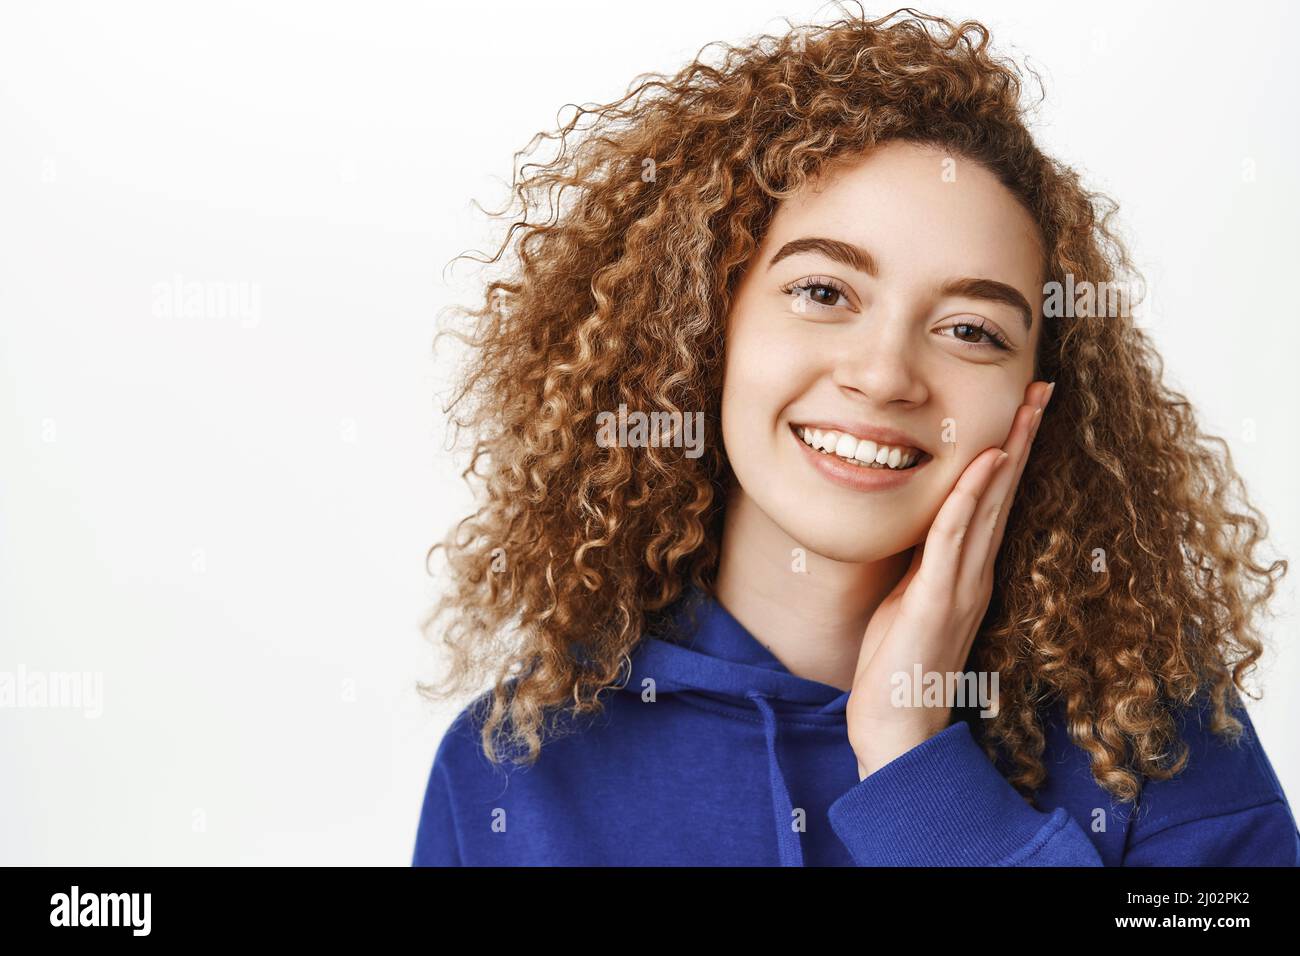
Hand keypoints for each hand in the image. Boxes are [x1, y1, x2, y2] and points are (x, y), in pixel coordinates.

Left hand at [845, 380, 1054, 778]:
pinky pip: (954, 538)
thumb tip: (917, 523)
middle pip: (1005, 493)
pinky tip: (984, 462)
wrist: (896, 726)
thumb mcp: (909, 598)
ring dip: (1008, 453)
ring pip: (989, 507)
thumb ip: (921, 562)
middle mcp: (975, 573)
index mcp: (968, 571)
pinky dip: (969, 497)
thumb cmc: (897, 664)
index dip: (1011, 452)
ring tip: (1027, 408)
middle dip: (1023, 437)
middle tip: (1043, 389)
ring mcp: (962, 586)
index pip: (995, 501)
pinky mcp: (937, 600)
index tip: (1024, 408)